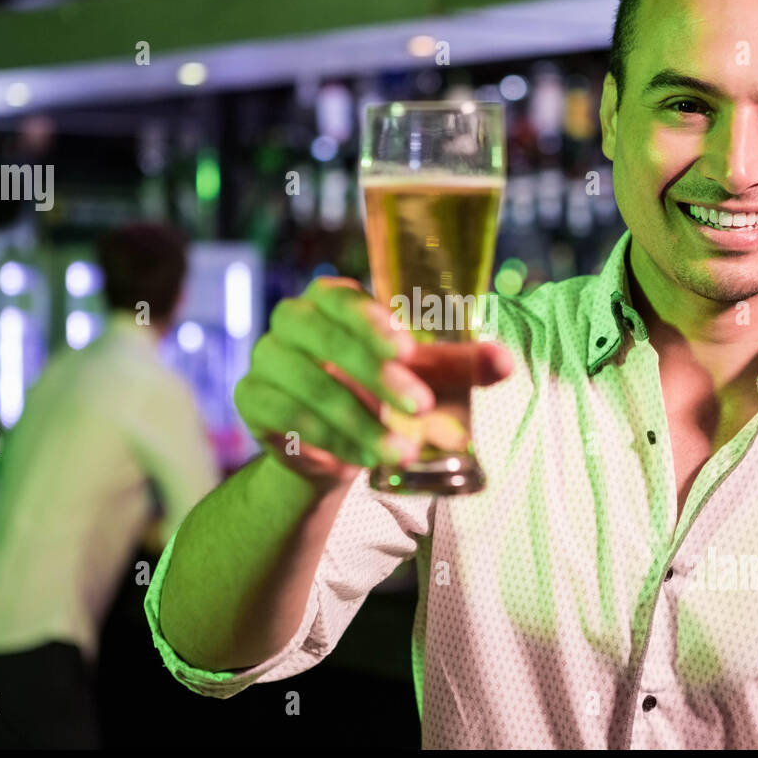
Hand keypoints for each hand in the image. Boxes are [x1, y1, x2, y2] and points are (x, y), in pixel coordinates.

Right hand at [234, 276, 512, 488]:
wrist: (336, 445)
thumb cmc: (381, 393)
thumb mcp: (423, 376)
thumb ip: (460, 365)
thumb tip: (505, 362)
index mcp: (330, 300)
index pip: (343, 298)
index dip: (371, 322)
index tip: (407, 350)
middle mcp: (291, 322)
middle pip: (322, 338)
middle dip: (373, 374)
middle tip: (419, 405)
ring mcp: (266, 359)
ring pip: (307, 385)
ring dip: (357, 420)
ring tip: (400, 451)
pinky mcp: (252, 399)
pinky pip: (286, 417)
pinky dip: (328, 439)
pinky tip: (362, 459)